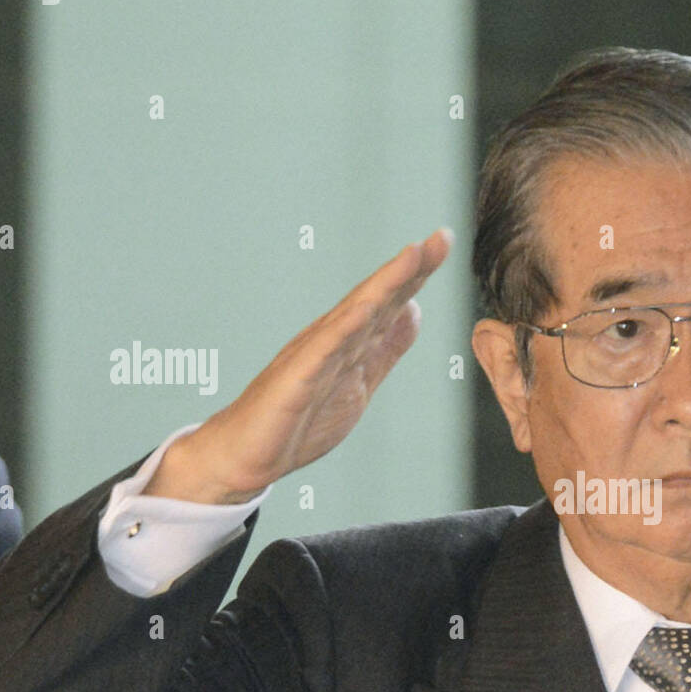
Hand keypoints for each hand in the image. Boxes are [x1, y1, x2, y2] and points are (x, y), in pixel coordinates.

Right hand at [143, 228, 452, 503]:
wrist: (247, 453)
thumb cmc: (298, 419)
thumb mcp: (360, 382)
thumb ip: (385, 347)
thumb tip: (413, 310)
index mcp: (350, 342)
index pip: (389, 302)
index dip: (417, 274)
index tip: (443, 241)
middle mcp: (332, 339)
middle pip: (376, 297)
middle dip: (409, 268)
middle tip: (441, 237)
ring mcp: (313, 356)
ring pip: (354, 314)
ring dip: (384, 285)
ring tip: (412, 257)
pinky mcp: (296, 379)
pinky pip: (323, 351)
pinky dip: (345, 328)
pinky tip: (366, 308)